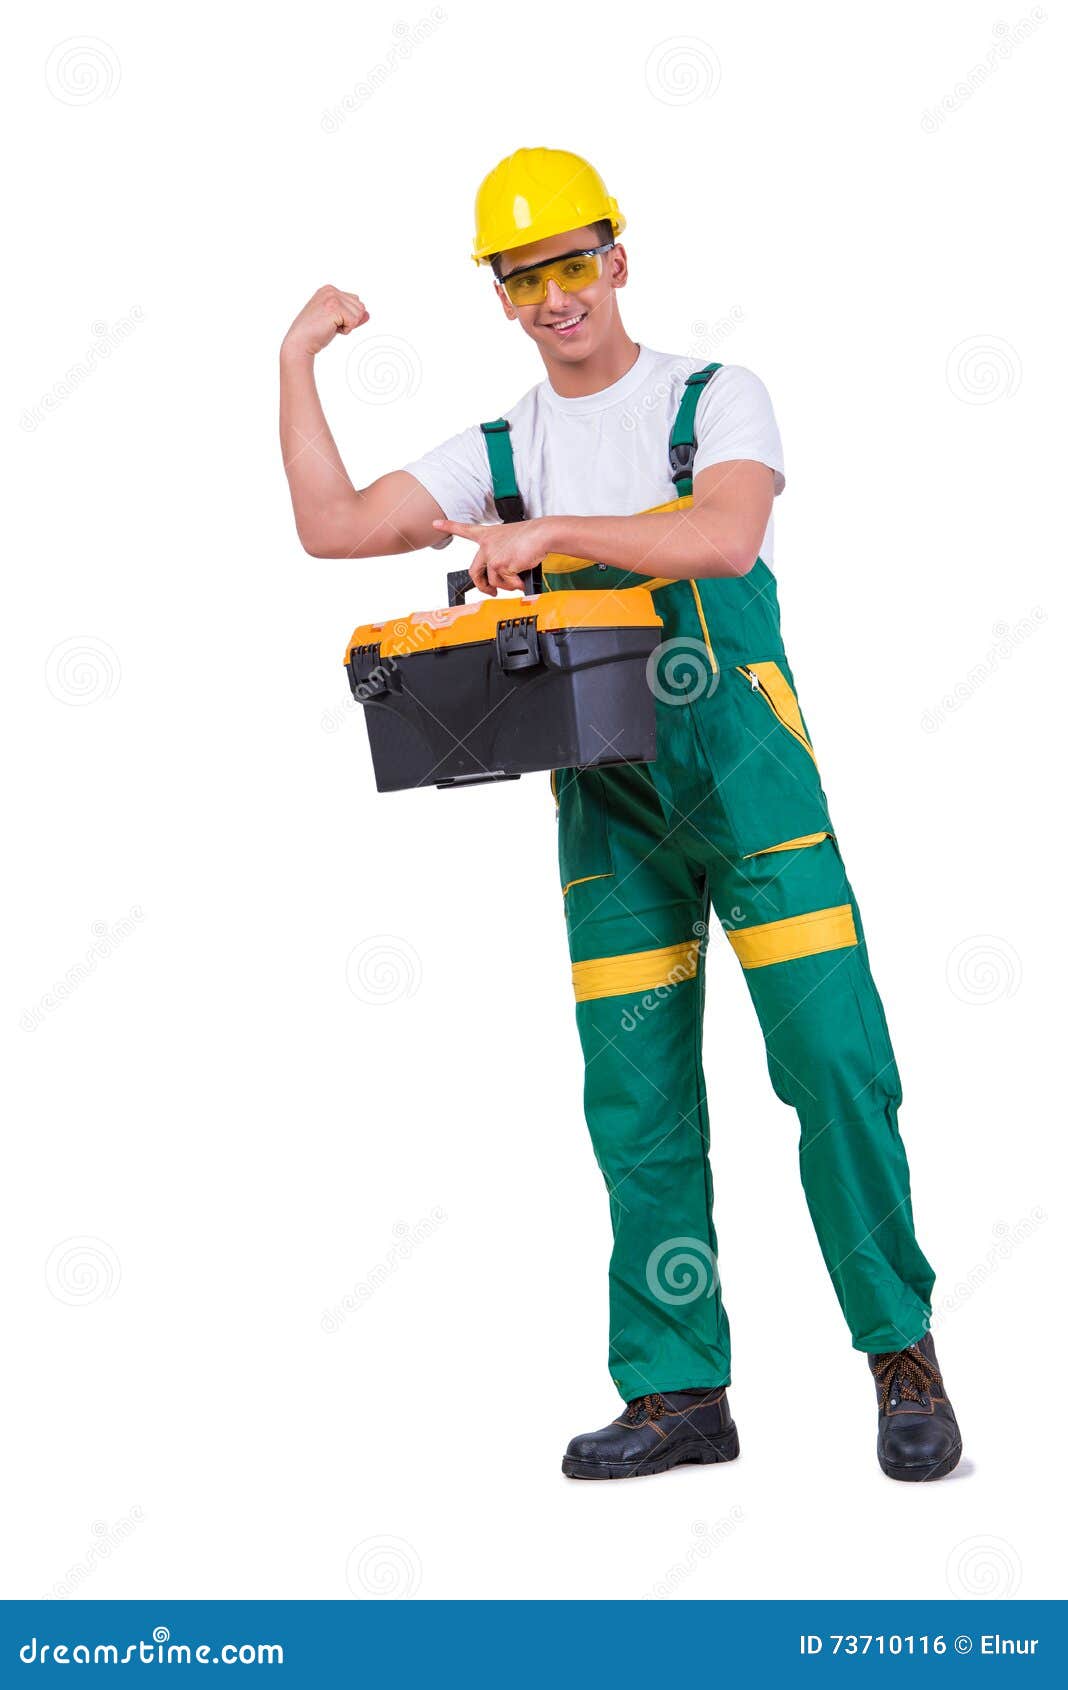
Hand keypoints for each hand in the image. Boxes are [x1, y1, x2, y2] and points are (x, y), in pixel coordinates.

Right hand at [281, 284, 368, 358]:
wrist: (300, 343)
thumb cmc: (315, 334)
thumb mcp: (336, 322)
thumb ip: (352, 316)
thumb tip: (368, 314)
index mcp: (329, 290)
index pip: (356, 302)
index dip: (348, 317)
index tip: (331, 322)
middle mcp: (331, 290)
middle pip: (360, 306)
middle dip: (350, 321)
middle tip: (330, 326)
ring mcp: (332, 297)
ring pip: (359, 313)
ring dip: (348, 326)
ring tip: (330, 327)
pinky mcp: (334, 307)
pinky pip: (354, 321)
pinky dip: (346, 330)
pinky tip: (331, 329)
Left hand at [432, 516, 555, 594]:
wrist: (542, 534)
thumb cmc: (531, 536)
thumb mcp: (510, 542)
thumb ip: (501, 557)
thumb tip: (504, 579)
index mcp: (488, 534)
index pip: (464, 529)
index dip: (449, 526)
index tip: (435, 523)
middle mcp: (486, 545)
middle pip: (474, 572)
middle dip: (482, 587)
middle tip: (491, 593)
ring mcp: (491, 555)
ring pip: (493, 581)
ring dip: (505, 586)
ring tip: (517, 580)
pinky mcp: (500, 565)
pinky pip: (505, 584)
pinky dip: (515, 585)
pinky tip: (522, 578)